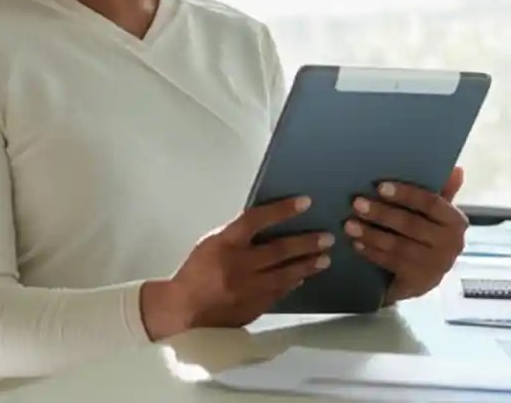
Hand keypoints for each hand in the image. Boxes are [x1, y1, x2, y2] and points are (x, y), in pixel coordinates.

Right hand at [141, 196, 333, 338]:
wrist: (183, 309)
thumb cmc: (197, 271)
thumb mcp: (212, 244)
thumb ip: (238, 235)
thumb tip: (269, 224)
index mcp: (224, 244)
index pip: (256, 219)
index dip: (282, 209)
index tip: (305, 202)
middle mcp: (238, 265)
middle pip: (279, 250)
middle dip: (306, 243)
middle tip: (327, 238)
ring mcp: (248, 288)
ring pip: (285, 274)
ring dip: (307, 265)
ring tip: (325, 258)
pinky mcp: (253, 307)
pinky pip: (279, 292)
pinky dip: (292, 283)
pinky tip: (302, 276)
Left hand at [344, 165, 468, 305]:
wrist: (424, 278)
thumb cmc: (428, 236)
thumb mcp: (436, 214)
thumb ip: (443, 192)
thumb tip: (457, 170)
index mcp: (456, 222)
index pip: (431, 203)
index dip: (406, 194)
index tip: (380, 187)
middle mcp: (451, 245)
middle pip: (411, 225)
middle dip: (381, 214)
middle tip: (357, 203)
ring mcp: (436, 266)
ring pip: (399, 246)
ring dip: (372, 234)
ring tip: (349, 224)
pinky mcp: (419, 283)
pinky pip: (391, 264)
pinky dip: (372, 253)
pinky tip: (357, 244)